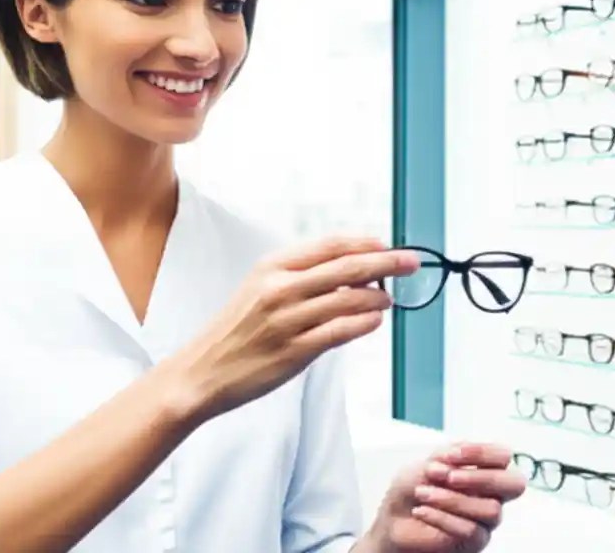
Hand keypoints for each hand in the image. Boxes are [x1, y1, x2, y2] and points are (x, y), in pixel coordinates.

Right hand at [166, 236, 419, 426]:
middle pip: (348, 267)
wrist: (202, 371)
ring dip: (379, 296)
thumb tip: (353, 267)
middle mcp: (280, 288)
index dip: (366, 242)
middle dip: (387, 262)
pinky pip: (341, 331)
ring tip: (389, 297)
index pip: (331, 245)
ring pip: (350, 299)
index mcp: (272, 266)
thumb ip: (302, 276)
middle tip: (412, 261)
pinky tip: (376, 318)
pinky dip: (365, 322)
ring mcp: (287, 320)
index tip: (388, 244)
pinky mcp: (294, 352)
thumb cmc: (237, 329)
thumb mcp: (261, 287)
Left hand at [360, 443, 527, 552]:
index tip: (450, 454)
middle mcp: (492, 493)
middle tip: (448, 476)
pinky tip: (421, 511)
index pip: (504, 456)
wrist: (394, 519)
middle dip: (480, 478)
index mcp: (485, 468)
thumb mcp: (426, 463)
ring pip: (491, 509)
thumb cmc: (413, 488)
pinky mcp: (476, 541)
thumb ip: (447, 455)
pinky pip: (471, 530)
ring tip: (423, 493)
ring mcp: (486, 519)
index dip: (482, 452)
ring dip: (453, 499)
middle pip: (514, 484)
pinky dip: (442, 518)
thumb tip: (462, 451)